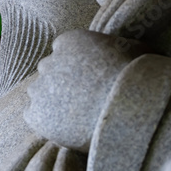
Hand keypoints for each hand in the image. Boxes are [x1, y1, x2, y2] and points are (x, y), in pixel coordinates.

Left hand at [25, 30, 149, 151]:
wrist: (128, 113)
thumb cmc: (138, 82)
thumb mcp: (137, 51)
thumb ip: (123, 46)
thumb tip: (135, 47)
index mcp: (71, 42)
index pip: (62, 49)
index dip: (74, 64)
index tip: (86, 77)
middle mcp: (51, 62)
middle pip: (48, 70)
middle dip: (60, 81)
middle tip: (80, 99)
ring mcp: (41, 89)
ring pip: (39, 93)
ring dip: (51, 101)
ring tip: (75, 116)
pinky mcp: (36, 115)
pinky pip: (32, 116)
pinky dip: (45, 121)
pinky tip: (65, 128)